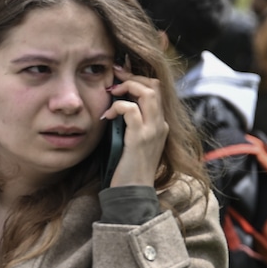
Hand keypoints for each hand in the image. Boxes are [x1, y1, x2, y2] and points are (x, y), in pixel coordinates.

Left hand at [104, 70, 170, 188]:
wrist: (132, 192)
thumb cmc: (127, 168)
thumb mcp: (131, 141)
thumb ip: (129, 123)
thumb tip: (114, 105)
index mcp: (159, 124)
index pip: (156, 90)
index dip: (138, 78)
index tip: (119, 75)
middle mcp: (160, 124)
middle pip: (154, 85)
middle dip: (132, 76)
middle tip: (114, 76)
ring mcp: (153, 130)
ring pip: (147, 92)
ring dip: (126, 87)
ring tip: (111, 93)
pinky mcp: (140, 138)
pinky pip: (130, 110)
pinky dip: (116, 107)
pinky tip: (106, 116)